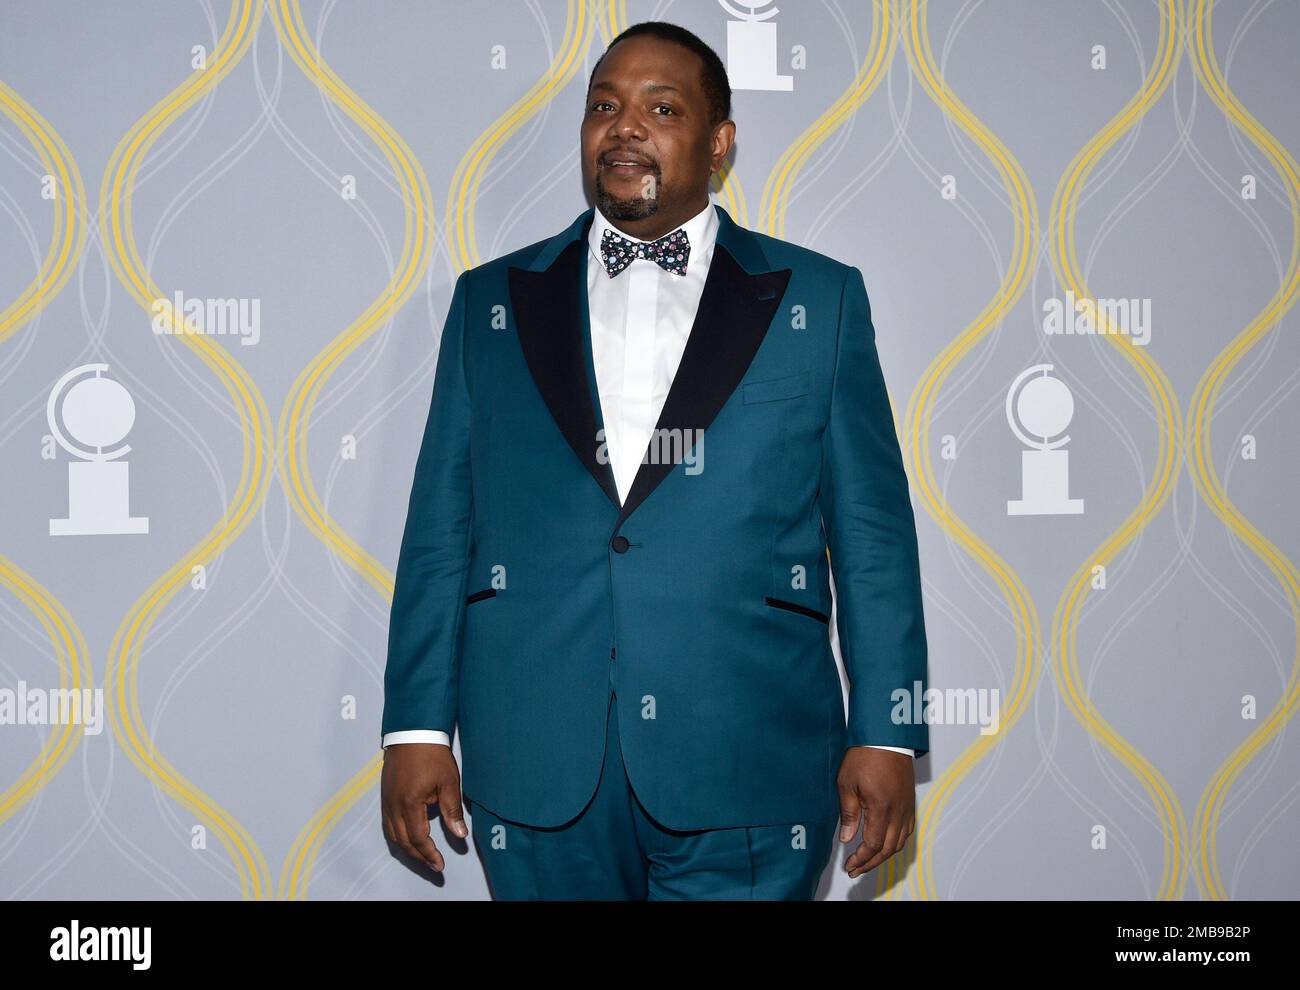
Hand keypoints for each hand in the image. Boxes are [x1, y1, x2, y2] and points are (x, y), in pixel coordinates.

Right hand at [381, 743, 466, 871]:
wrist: (412, 733)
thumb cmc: (432, 754)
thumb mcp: (449, 782)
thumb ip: (452, 810)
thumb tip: (460, 834)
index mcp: (410, 804)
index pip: (419, 838)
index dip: (429, 854)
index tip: (439, 865)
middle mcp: (394, 806)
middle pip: (403, 841)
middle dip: (419, 857)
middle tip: (434, 866)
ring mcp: (387, 801)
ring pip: (393, 835)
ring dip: (407, 849)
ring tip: (423, 856)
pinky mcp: (385, 796)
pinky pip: (388, 824)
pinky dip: (398, 836)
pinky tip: (408, 838)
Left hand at [836, 746, 915, 878]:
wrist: (886, 737)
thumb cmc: (865, 755)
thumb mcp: (846, 783)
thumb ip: (848, 813)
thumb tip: (847, 837)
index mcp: (881, 808)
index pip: (872, 844)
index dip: (860, 859)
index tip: (850, 865)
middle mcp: (897, 811)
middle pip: (887, 849)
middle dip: (870, 863)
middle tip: (856, 868)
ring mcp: (906, 808)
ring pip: (899, 842)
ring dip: (883, 855)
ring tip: (868, 860)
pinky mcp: (910, 802)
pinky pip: (906, 830)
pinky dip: (895, 842)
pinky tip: (885, 843)